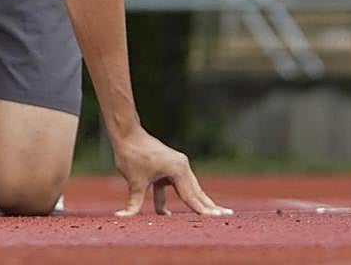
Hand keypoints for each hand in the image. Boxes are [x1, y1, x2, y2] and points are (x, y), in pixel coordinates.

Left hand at [111, 128, 231, 216]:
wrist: (127, 133)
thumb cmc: (131, 155)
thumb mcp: (134, 182)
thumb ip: (133, 203)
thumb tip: (122, 218)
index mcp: (177, 170)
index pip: (191, 197)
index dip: (203, 210)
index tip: (217, 217)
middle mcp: (181, 166)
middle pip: (197, 192)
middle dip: (210, 206)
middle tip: (227, 215)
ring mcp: (177, 165)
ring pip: (189, 188)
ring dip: (197, 201)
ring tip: (214, 213)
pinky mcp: (170, 165)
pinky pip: (176, 185)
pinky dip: (176, 196)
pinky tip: (166, 213)